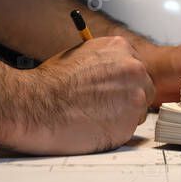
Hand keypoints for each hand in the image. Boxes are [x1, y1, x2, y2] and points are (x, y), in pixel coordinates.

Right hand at [6, 37, 154, 154]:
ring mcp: (134, 98)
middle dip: (127, 100)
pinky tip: (92, 128)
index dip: (123, 83)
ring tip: (92, 117)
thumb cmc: (50, 83)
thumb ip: (103, 62)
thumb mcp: (79, 55)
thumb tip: (111, 72)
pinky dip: (114, 132)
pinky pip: (128, 131)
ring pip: (137, 112)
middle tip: (103, 107)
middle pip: (143, 89)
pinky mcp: (129, 125)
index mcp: (120, 48)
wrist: (37, 105)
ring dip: (121, 117)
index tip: (112, 91)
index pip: (136, 68)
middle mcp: (133, 70)